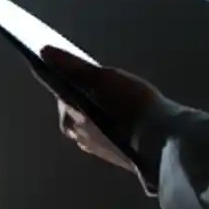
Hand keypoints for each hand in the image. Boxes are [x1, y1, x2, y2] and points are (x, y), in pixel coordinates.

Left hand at [37, 47, 161, 173]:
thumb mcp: (104, 78)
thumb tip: (45, 51)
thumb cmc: (133, 106)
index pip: (58, 87)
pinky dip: (109, 126)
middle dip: (84, 94)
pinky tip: (126, 120)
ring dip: (97, 112)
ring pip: (88, 122)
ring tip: (119, 101)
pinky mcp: (112, 157)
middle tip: (105, 84)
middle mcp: (76, 133)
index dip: (66, 74)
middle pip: (73, 106)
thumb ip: (72, 65)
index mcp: (69, 113)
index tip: (76, 65)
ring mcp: (94, 147)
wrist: (163, 144)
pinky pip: (104, 136)